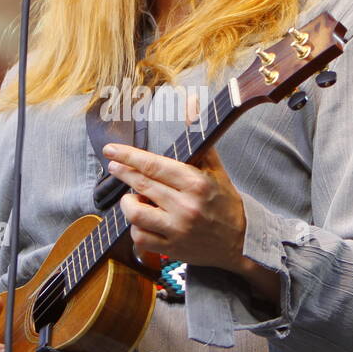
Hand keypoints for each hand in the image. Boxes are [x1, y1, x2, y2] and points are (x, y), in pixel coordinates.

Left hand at [103, 92, 247, 272]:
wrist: (241, 241)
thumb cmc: (224, 201)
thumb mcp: (215, 168)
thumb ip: (197, 135)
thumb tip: (191, 102)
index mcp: (196, 183)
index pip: (154, 165)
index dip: (128, 156)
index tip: (111, 150)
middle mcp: (186, 206)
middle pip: (142, 185)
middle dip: (123, 173)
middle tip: (114, 166)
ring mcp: (178, 229)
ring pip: (136, 214)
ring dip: (129, 204)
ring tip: (135, 198)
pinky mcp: (172, 249)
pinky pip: (140, 237)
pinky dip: (136, 228)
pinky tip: (144, 221)